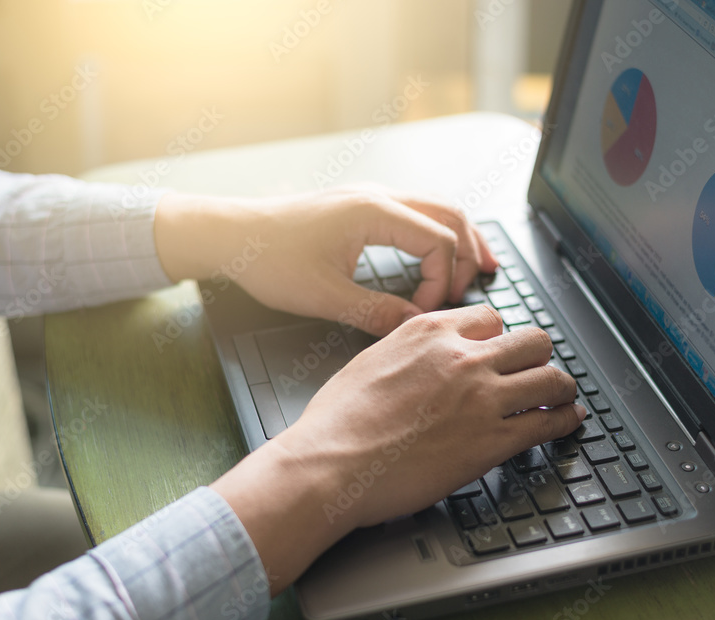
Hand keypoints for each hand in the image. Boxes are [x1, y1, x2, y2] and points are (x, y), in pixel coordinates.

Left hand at [153, 185, 498, 336]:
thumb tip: (414, 327)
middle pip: (450, 215)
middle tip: (478, 287)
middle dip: (470, 253)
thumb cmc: (269, 259)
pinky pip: (417, 213)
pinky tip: (441, 256)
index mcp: (373, 212)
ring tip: (483, 266)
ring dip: (461, 238)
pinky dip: (439, 234)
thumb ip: (375, 312)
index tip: (426, 312)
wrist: (231, 234)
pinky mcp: (362, 207)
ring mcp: (371, 197)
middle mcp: (378, 196)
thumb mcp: (324, 296)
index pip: (438, 240)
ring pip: (437, 209)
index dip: (444, 280)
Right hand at [210, 305, 584, 591]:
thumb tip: (422, 353)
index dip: (500, 337)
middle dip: (537, 356)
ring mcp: (482, 398)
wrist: (331, 464)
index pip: (490, 318)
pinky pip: (548, 423)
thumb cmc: (337, 421)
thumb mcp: (370, 360)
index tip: (502, 351)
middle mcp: (462, 357)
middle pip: (531, 341)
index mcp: (429, 332)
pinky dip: (566, 421)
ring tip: (563, 396)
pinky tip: (569, 422)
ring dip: (561, 387)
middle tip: (536, 370)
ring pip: (551, 378)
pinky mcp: (491, 441)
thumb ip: (407, 349)